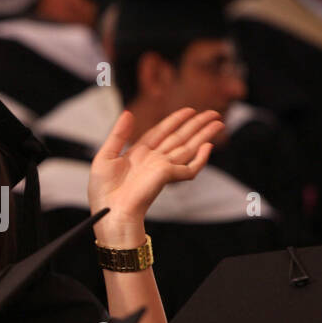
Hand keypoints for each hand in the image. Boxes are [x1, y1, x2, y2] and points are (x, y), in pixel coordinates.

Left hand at [88, 108, 222, 246]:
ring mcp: (162, 168)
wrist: (109, 212)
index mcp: (139, 154)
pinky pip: (189, 168)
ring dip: (204, 135)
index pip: (161, 132)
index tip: (188, 110)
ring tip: (218, 123)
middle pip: (179, 138)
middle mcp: (153, 160)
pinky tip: (208, 146)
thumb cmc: (103, 191)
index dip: (175, 120)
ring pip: (188, 148)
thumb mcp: (105, 156)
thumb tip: (128, 113)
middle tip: (213, 114)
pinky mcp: (167, 177)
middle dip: (196, 125)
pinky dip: (200, 159)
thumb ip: (118, 134)